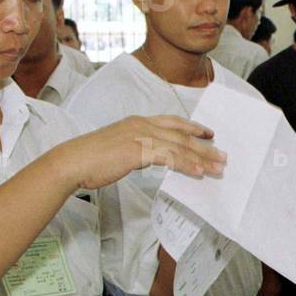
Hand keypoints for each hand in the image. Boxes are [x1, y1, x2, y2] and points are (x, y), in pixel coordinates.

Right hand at [50, 115, 225, 191]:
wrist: (72, 162)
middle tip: (223, 156)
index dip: (193, 128)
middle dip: (205, 146)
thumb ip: (138, 150)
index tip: (209, 134)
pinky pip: (169, 157)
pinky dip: (186, 165)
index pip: (173, 122)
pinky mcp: (138, 150)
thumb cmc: (91, 159)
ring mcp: (140, 136)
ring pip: (179, 146)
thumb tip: (151, 157)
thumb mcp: (119, 149)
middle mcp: (142, 125)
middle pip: (182, 135)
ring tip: (217, 168)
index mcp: (138, 122)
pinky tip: (198, 173)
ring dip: (201, 158)